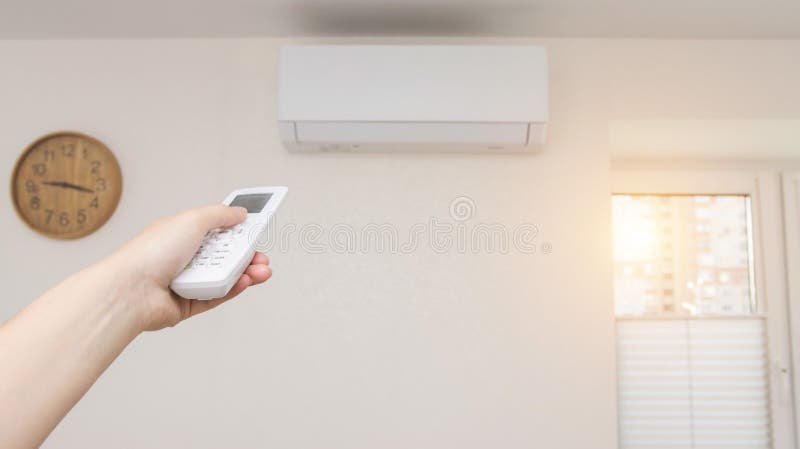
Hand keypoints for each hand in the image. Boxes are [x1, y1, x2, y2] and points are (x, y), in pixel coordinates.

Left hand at [109, 205, 271, 331]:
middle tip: (261, 256)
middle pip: (224, 255)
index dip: (236, 230)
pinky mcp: (188, 304)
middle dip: (247, 255)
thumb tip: (240, 212)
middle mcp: (183, 258)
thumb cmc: (151, 252)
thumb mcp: (192, 220)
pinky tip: (246, 281)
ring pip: (224, 277)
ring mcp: (186, 281)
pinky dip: (233, 288)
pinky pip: (217, 296)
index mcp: (181, 234)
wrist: (132, 290)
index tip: (255, 230)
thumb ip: (220, 215)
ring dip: (246, 272)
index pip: (216, 230)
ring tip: (261, 271)